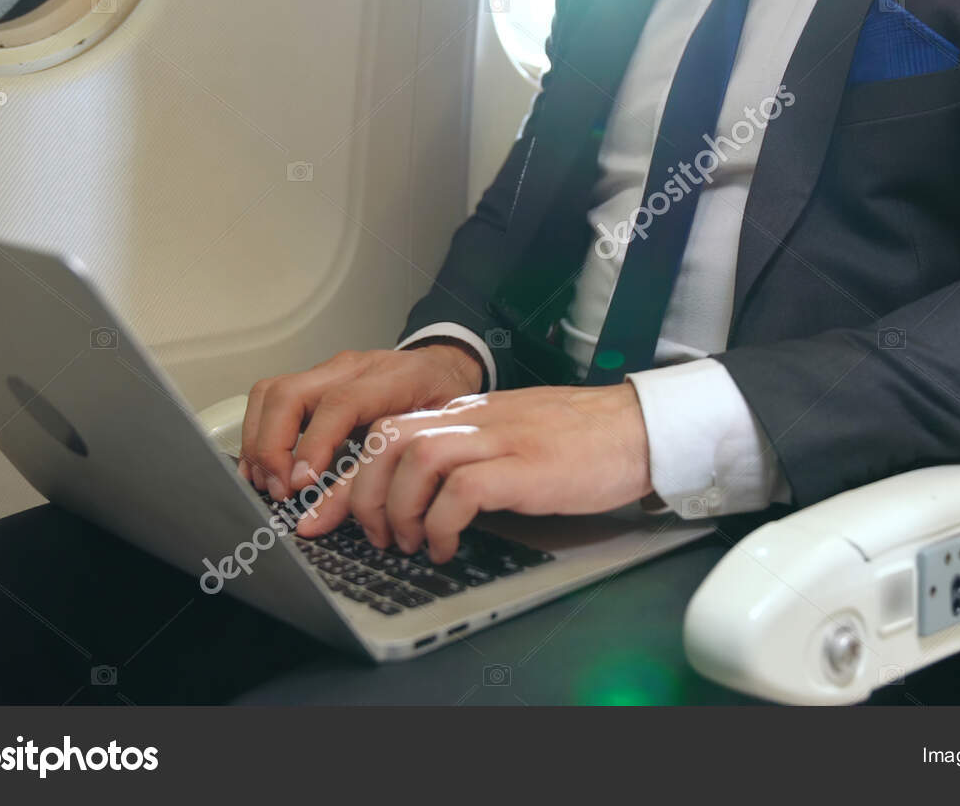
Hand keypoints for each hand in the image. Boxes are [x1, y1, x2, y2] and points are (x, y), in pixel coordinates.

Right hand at [239, 343, 482, 500]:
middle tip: (282, 491)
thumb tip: (322, 520)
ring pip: (270, 392)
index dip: (313, 445)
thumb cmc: (442, 406)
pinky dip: (258, 432)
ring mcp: (329, 370)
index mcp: (391, 379)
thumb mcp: (425, 443)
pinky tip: (264, 467)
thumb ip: (372, 479)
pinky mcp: (314, 380)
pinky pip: (270, 397)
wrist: (445, 371)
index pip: (339, 405)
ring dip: (259, 441)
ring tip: (270, 483)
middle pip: (289, 393)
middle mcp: (353, 368)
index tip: (301, 484)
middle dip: (272, 447)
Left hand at [295, 383, 652, 561]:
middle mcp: (472, 420)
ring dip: (397, 510)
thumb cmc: (581, 440)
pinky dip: (440, 524)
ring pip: (413, 460)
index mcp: (466, 413)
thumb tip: (424, 494)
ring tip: (408, 543)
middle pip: (385, 441)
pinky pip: (461, 492)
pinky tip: (445, 546)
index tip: (320, 515)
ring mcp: (498, 439)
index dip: (344, 477)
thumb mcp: (511, 437)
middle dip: (360, 495)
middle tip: (373, 537)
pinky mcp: (523, 467)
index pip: (385, 432)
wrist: (639, 428)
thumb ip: (468, 452)